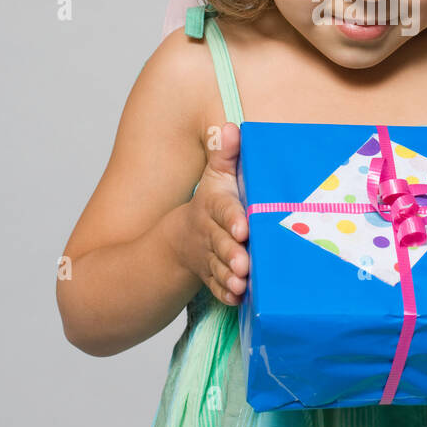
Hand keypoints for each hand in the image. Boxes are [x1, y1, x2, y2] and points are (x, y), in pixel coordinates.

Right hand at [167, 122, 249, 307]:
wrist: (180, 241)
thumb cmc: (211, 204)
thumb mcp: (216, 176)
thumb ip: (225, 154)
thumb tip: (228, 127)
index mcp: (213, 207)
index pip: (222, 210)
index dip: (232, 219)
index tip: (243, 227)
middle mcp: (210, 234)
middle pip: (221, 244)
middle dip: (233, 254)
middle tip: (246, 263)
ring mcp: (209, 257)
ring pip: (219, 268)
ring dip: (230, 277)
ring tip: (243, 283)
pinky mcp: (212, 277)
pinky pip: (217, 287)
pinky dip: (225, 294)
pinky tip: (237, 299)